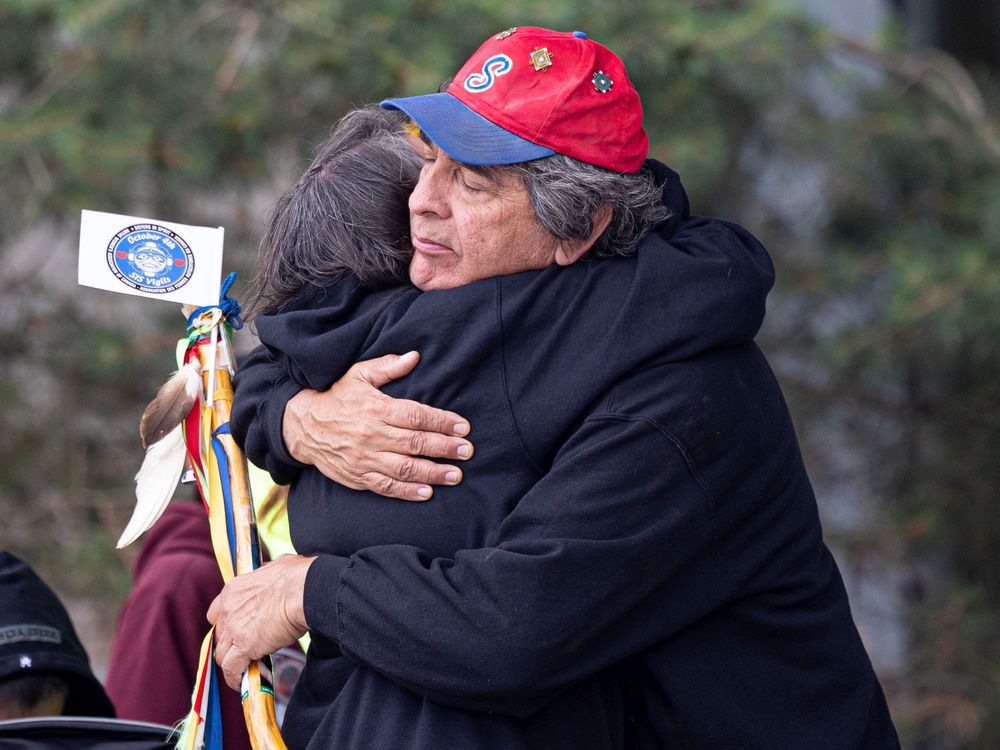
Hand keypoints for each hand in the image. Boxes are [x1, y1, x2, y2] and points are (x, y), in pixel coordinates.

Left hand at [207, 554, 313, 691]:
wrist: (303, 590)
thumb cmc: (297, 576)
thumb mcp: (276, 567)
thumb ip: (268, 574)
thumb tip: (276, 573)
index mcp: (234, 590)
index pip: (216, 613)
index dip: (225, 624)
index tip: (235, 630)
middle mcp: (228, 609)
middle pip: (219, 636)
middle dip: (230, 644)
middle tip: (244, 650)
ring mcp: (234, 629)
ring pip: (222, 654)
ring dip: (233, 662)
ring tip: (245, 669)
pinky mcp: (244, 646)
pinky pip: (232, 669)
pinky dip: (235, 678)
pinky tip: (243, 683)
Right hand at [282, 351, 473, 500]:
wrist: (302, 426)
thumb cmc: (336, 397)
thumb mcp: (358, 375)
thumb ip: (387, 367)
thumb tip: (414, 357)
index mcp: (376, 408)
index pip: (416, 415)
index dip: (442, 421)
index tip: (463, 426)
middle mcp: (372, 435)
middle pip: (415, 442)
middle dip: (445, 448)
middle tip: (467, 451)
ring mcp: (365, 458)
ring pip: (405, 468)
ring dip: (433, 472)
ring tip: (456, 475)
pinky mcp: (358, 476)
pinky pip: (386, 486)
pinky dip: (407, 491)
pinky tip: (427, 492)